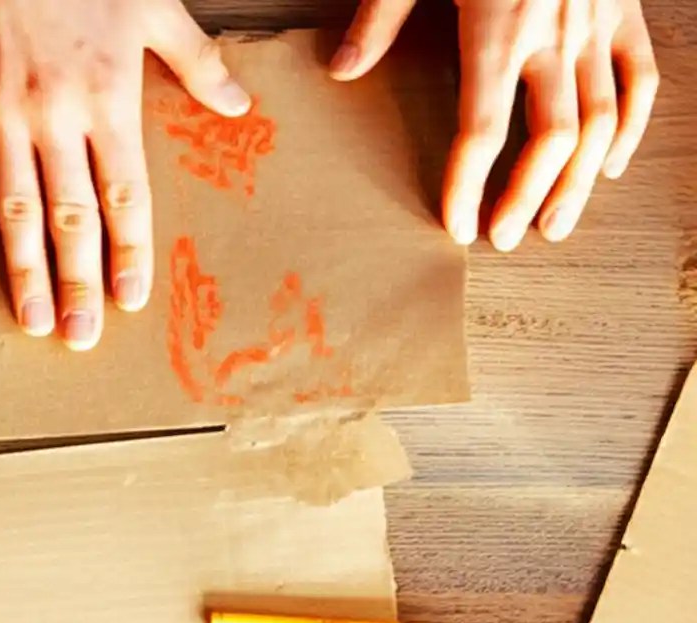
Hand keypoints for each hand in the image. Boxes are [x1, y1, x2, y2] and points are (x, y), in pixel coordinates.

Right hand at [0, 0, 250, 349]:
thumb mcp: (153, 5)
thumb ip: (197, 62)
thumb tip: (238, 107)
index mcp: (109, 99)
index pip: (124, 195)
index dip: (129, 250)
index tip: (132, 297)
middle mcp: (56, 118)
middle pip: (71, 217)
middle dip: (79, 281)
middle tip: (82, 335)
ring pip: (14, 210)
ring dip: (25, 272)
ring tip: (34, 322)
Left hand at [331, 0, 658, 250]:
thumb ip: (380, 18)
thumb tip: (343, 70)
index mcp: (498, 28)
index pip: (482, 130)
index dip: (468, 186)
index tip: (455, 225)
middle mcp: (555, 34)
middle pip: (552, 140)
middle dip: (527, 197)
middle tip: (503, 238)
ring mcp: (598, 23)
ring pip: (602, 121)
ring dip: (581, 181)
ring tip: (555, 224)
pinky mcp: (625, 9)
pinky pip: (640, 77)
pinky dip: (631, 126)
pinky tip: (610, 165)